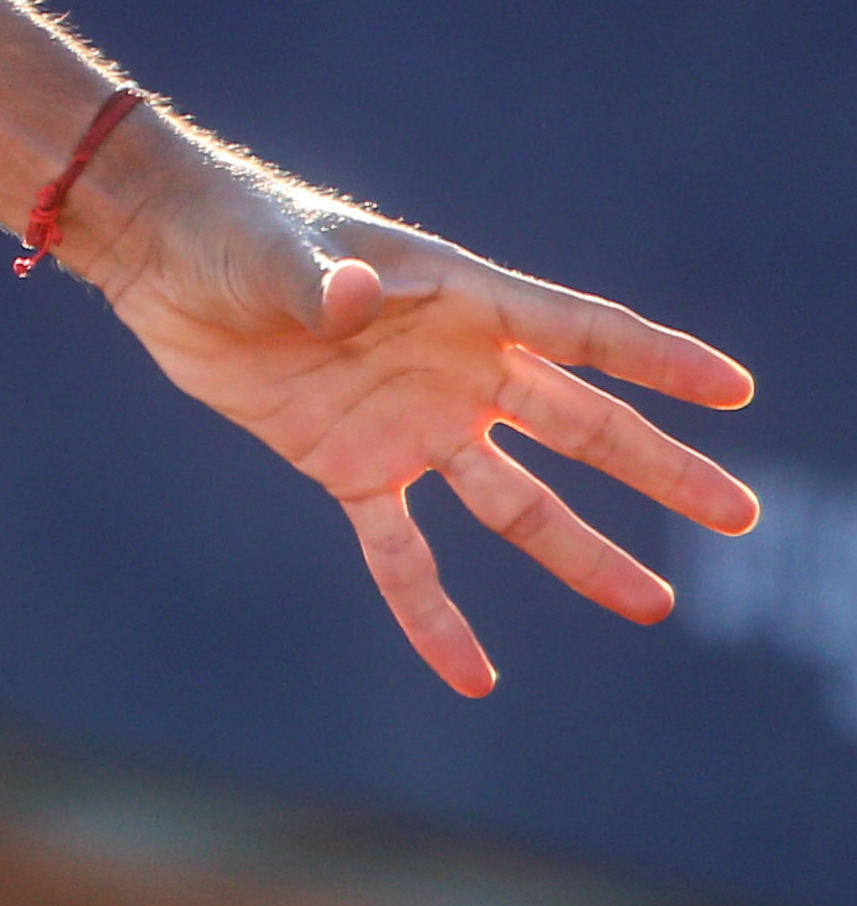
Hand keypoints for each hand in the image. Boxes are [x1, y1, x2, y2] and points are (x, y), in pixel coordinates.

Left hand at [70, 131, 758, 693]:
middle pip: (577, 425)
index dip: (656, 360)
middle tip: (740, 515)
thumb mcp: (275, 251)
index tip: (733, 392)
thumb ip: (321, 280)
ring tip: (654, 605)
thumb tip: (360, 300)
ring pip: (514, 500)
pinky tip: (472, 676)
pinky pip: (401, 554)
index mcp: (459, 298)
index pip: (580, 331)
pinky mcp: (348, 466)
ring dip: (580, 553)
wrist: (164, 257)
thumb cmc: (234, 229)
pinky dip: (430, 613)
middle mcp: (453, 367)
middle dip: (658, 467)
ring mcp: (408, 422)